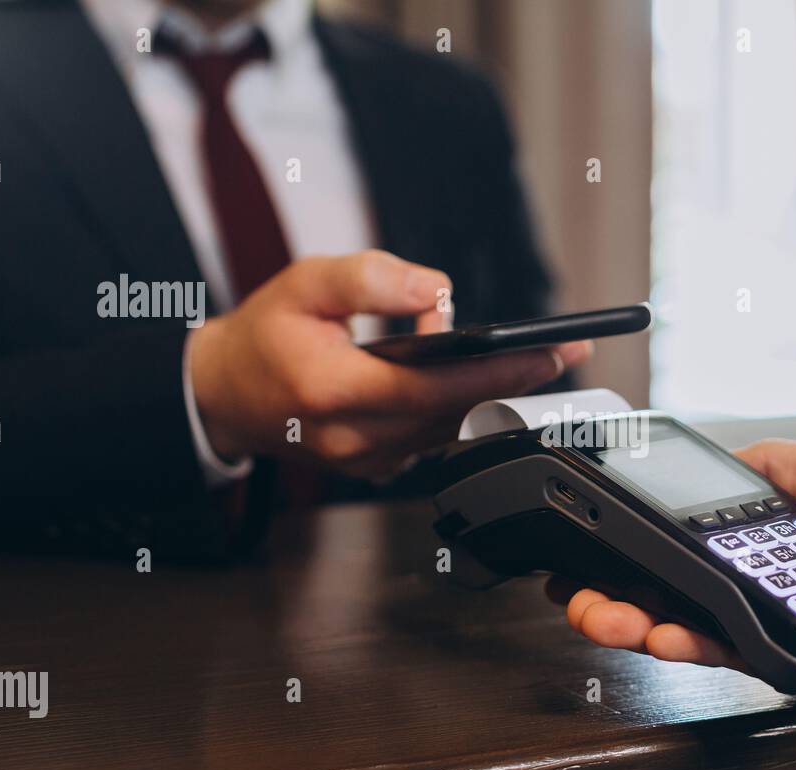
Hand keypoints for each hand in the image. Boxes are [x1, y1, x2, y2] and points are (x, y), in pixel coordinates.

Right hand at [189, 251, 589, 478]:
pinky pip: (432, 437)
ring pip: (449, 428)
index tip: (550, 353)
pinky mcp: (374, 465)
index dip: (499, 373)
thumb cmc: (265, 335)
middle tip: (569, 351)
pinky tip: (484, 379)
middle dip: (516, 381)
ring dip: (494, 394)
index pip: (436, 387)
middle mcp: (355, 438)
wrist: (225, 393)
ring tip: (538, 357)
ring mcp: (366, 460)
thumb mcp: (305, 283)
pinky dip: (461, 407)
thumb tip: (439, 292)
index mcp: (335, 392)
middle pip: (456, 412)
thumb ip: (370, 279)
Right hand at [559, 436, 795, 713]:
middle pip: (681, 586)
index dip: (644, 537)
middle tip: (578, 583)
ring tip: (599, 610)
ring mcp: (785, 625)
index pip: (697, 535)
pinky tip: (658, 629)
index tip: (598, 532)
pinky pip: (737, 658)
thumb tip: (726, 455)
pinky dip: (692, 645)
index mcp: (789, 530)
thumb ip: (783, 464)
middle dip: (620, 584)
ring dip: (636, 618)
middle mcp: (778, 579)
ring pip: (694, 627)